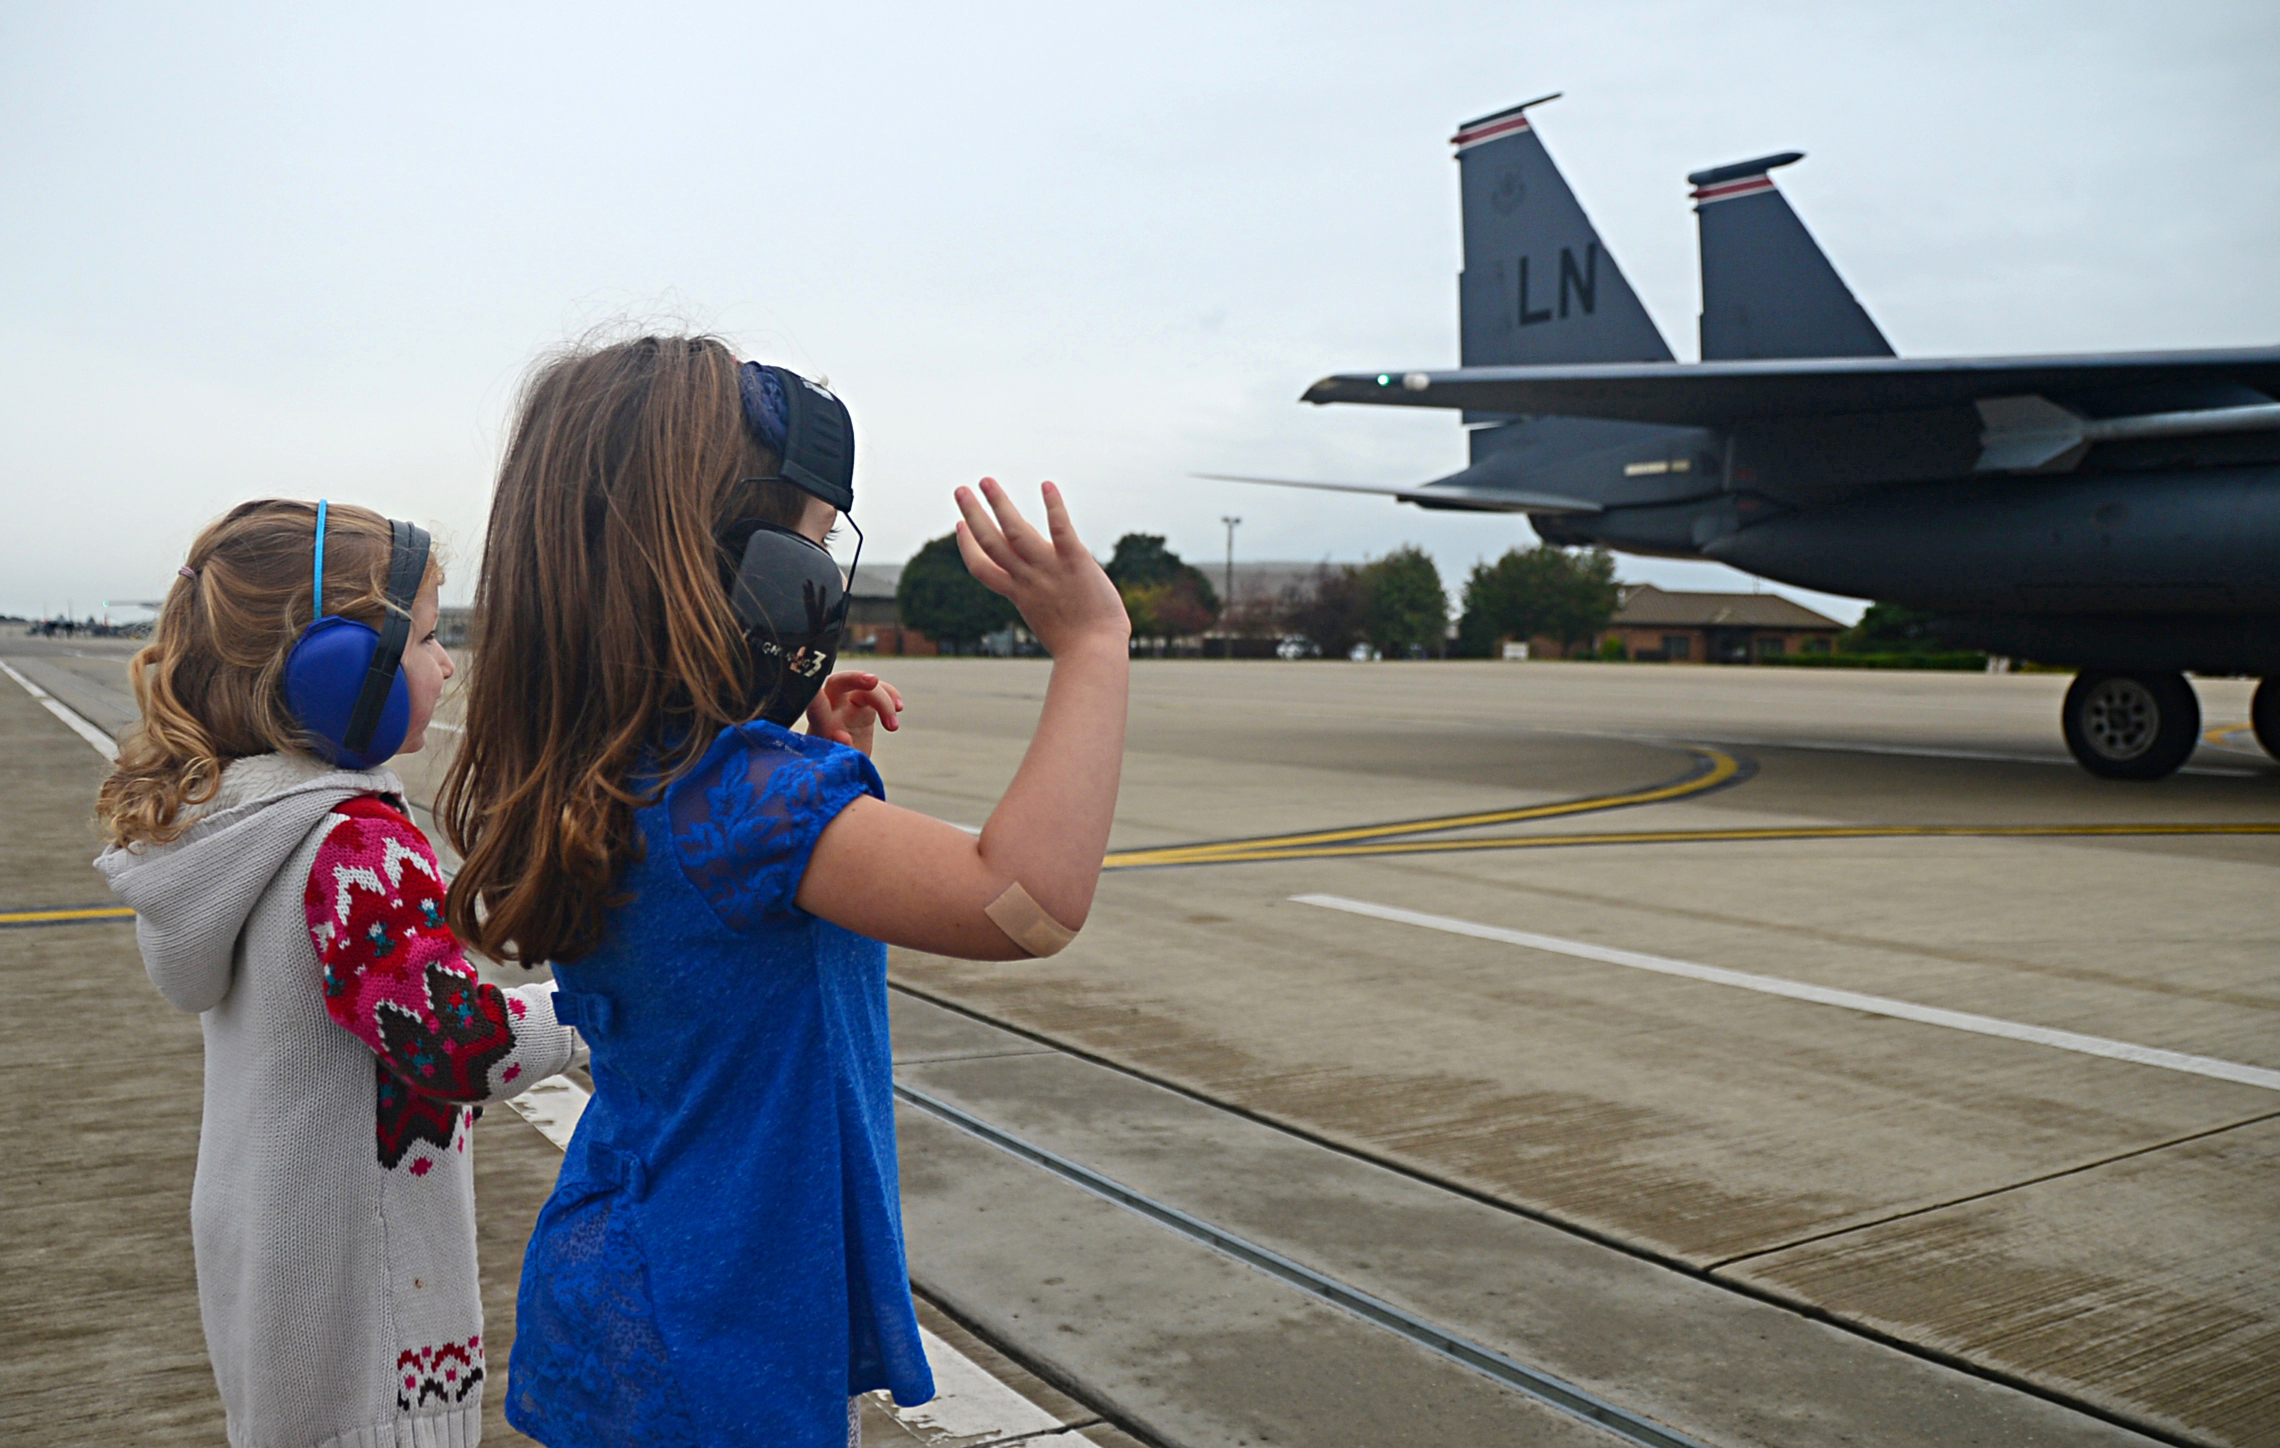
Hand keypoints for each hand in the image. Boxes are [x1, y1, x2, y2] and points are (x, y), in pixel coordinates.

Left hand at [804, 670, 903, 755]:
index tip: (819, 689)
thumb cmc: (835, 764)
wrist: (842, 763)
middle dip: (854, 678)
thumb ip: (839, 751)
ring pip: (865, 687)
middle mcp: (831, 708)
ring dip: (883, 701)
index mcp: (820, 725)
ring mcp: (848, 703)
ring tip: (893, 727)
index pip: (815, 705)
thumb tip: (842, 736)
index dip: (816, 695)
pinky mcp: (863, 703)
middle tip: (873, 681)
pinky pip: (878, 689)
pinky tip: (898, 707)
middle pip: (838, 683)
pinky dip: (890, 695)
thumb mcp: (838, 765)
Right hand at [954, 480, 1129, 656]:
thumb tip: (1046, 600)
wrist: (1094, 655)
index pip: (982, 568)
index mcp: (1019, 595)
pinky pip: (1060, 529)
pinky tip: (1046, 485)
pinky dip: (1053, 506)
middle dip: (973, 514)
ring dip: (998, 503)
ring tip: (986, 480)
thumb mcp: (1049, 622)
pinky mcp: (1075, 561)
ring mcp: (1049, 569)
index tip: (961, 526)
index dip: (968, 546)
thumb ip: (1044, 604)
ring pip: (1015, 531)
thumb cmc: (1080, 647)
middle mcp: (1027, 579)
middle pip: (990, 542)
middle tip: (960, 490)